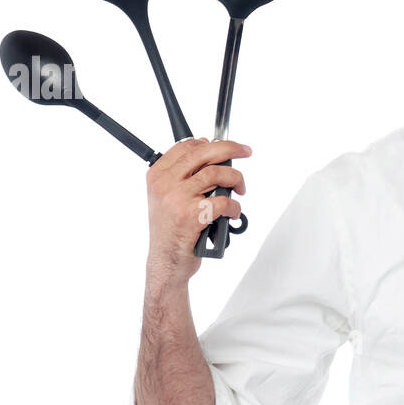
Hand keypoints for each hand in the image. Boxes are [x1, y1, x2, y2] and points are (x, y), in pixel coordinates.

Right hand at [145, 138, 250, 289]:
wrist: (166, 261)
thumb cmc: (171, 230)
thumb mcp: (167, 197)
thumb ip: (183, 174)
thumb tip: (207, 147)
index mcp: (157, 176)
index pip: (186, 146)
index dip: (211, 143)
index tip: (227, 146)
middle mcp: (164, 184)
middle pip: (203, 153)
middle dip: (230, 149)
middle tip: (246, 151)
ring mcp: (177, 199)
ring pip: (216, 174)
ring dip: (235, 180)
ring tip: (239, 189)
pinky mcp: (192, 215)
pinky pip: (223, 202)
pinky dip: (234, 208)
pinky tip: (232, 214)